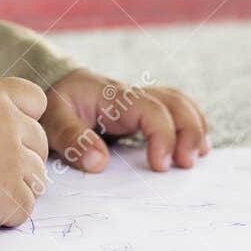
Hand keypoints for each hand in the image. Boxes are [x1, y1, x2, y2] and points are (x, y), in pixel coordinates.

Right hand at [0, 77, 48, 229]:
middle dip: (22, 159)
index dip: (24, 119)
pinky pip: (25, 208)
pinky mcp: (8, 196)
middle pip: (40, 145)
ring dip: (15, 188)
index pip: (35, 101)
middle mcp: (12, 125)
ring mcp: (13, 162)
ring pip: (37, 180)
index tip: (11, 135)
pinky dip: (6, 213)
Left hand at [41, 69, 211, 173]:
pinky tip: (197, 148)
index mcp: (113, 96)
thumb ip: (72, 138)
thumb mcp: (52, 119)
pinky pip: (176, 111)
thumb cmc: (55, 103)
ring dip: (195, 128)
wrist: (54, 85)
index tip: (160, 165)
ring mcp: (141, 101)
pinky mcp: (144, 112)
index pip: (151, 109)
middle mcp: (133, 95)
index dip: (162, 135)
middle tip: (186, 164)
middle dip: (188, 131)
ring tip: (198, 158)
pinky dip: (191, 127)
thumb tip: (100, 162)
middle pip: (175, 102)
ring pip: (180, 104)